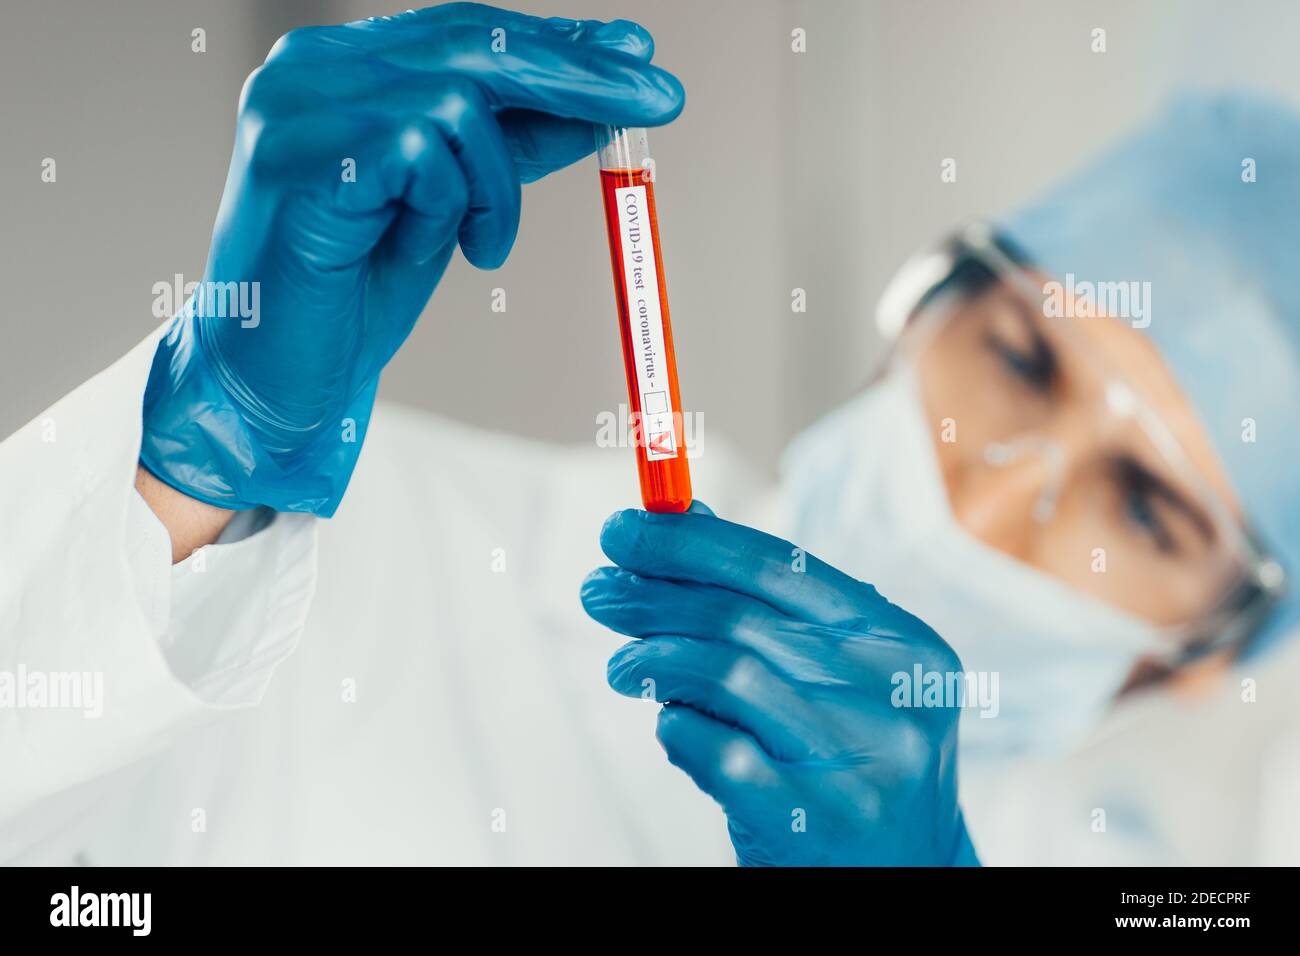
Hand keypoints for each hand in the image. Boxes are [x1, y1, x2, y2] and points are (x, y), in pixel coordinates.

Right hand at [140, 3, 683, 514]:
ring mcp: (297, 104)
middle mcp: (312, 66)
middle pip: (472, 41)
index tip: (635, 50)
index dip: (556, 41)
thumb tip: (595, 110)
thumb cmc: (355, 293)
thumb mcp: (456, 208)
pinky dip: (450, 210)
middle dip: (578, 74)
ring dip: (495, 188)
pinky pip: (425, 154)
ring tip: (478, 247)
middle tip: (659, 95)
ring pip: (457, 103)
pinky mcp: (298, 154)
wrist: (280, 377)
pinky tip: (426, 250)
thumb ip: (510, 150)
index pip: (466, 31)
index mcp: (345, 67)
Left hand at [581, 507, 980, 865]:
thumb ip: (767, 603)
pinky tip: (672, 729)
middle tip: (597, 591)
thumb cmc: (848, 762)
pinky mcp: (818, 818)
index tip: (620, 529)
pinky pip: (717, 753)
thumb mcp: (833, 677)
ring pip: (724, 673)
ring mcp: (858, 759)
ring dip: (653, 660)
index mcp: (900, 642)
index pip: (780, 564)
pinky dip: (677, 731)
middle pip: (740, 615)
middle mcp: (891, 693)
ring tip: (624, 666)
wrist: (905, 877)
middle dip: (650, 595)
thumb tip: (681, 517)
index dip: (689, 540)